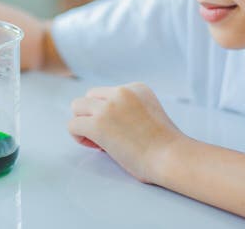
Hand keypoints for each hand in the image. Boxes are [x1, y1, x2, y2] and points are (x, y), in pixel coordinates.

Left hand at [68, 82, 184, 182]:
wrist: (171, 157)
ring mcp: (109, 107)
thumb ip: (130, 109)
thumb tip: (105, 121)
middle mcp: (121, 92)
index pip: (108, 94)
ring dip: (84, 123)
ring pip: (77, 107)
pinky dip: (79, 136)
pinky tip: (95, 146)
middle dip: (93, 115)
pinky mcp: (98, 124)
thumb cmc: (165, 145)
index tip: (122, 130)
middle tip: (107, 136)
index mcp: (136, 87)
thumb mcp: (150, 112)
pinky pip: (73, 125)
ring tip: (98, 141)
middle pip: (90, 96)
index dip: (109, 113)